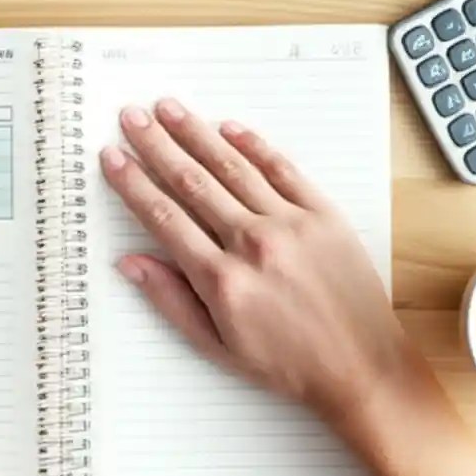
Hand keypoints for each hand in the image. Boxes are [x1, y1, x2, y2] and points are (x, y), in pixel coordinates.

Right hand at [100, 99, 421, 423]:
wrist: (362, 367)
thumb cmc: (289, 364)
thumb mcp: (218, 347)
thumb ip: (171, 301)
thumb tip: (130, 263)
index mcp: (222, 280)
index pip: (164, 218)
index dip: (132, 184)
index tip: (112, 158)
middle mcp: (253, 244)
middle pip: (192, 182)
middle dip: (156, 146)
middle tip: (132, 117)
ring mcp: (292, 224)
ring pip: (232, 168)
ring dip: (196, 134)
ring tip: (168, 108)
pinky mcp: (324, 215)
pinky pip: (282, 170)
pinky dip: (253, 145)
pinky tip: (227, 127)